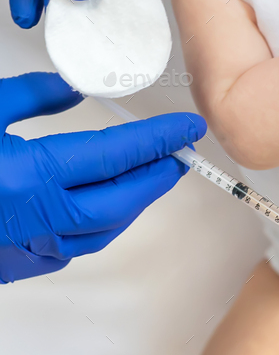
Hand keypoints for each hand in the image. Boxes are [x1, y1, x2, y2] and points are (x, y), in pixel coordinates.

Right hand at [0, 72, 206, 283]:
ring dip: (135, 202)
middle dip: (159, 175)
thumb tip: (74, 89)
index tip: (186, 127)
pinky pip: (74, 249)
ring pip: (103, 231)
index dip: (158, 138)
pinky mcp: (16, 265)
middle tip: (181, 153)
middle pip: (121, 200)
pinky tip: (105, 207)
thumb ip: (32, 97)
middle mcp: (37, 218)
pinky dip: (100, 225)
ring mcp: (27, 248)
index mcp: (30, 176)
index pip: (115, 154)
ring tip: (152, 175)